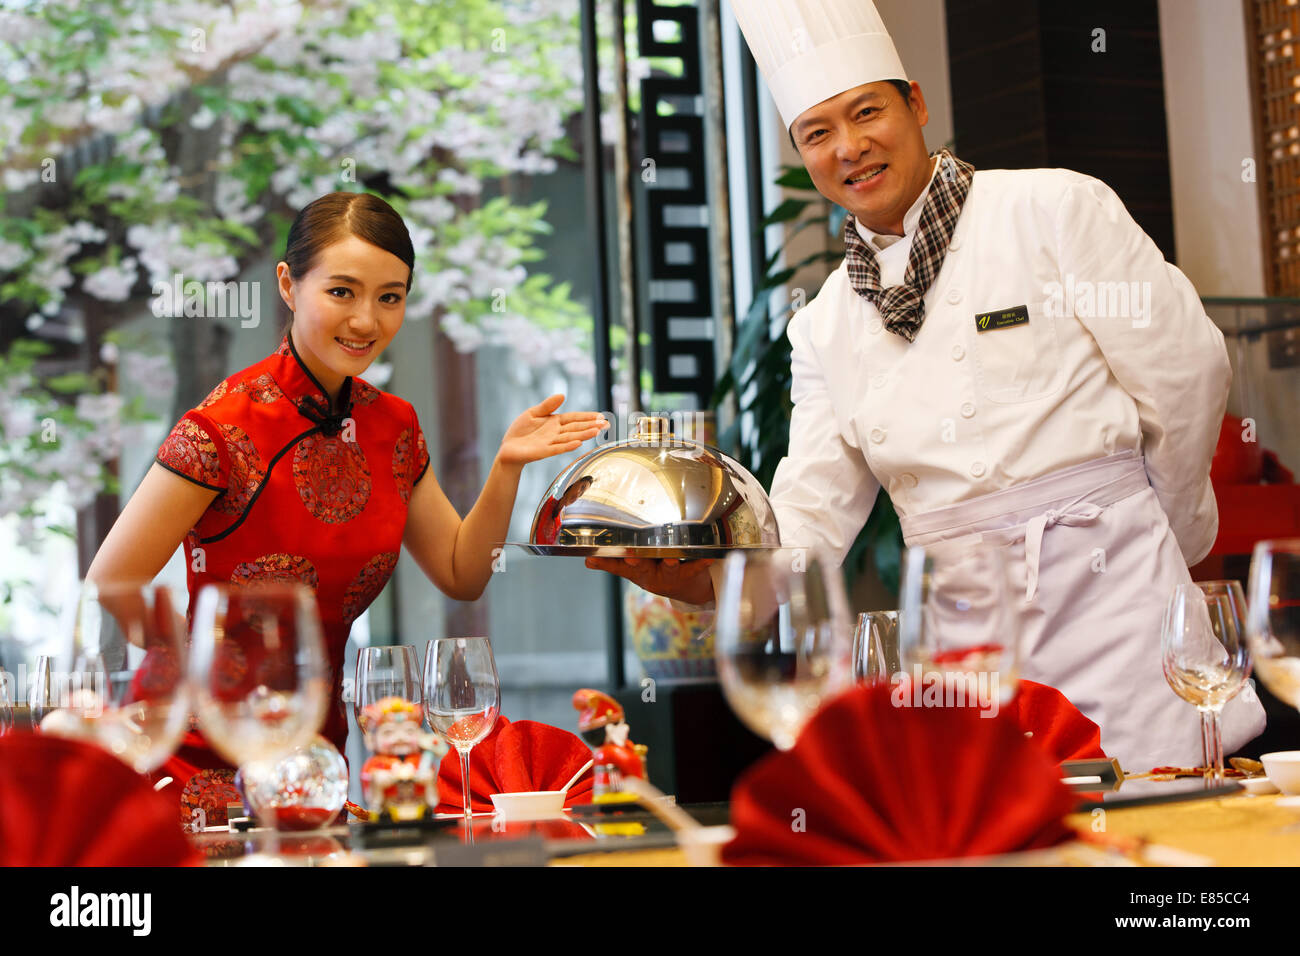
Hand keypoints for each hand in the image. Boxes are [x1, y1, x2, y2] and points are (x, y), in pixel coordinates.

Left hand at [497, 395, 608, 466]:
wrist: (508, 448)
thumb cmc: (521, 431)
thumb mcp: (533, 413)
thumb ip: (548, 405)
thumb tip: (562, 395)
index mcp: (555, 422)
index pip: (575, 418)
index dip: (587, 417)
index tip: (601, 416)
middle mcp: (556, 433)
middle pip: (577, 428)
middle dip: (592, 425)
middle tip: (607, 424)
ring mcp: (551, 442)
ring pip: (571, 437)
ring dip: (584, 434)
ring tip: (597, 431)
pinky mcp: (543, 451)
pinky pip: (557, 448)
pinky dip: (568, 445)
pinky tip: (578, 443)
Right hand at [584, 556, 715, 605]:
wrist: (684, 589)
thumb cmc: (655, 573)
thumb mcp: (632, 572)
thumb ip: (612, 564)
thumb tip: (586, 561)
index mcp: (638, 572)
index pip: (618, 567)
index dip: (608, 563)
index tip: (594, 559)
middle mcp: (652, 574)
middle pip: (642, 567)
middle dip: (636, 562)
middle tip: (630, 557)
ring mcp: (671, 575)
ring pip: (669, 567)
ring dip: (669, 562)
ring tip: (670, 558)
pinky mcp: (690, 573)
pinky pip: (696, 567)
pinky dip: (701, 562)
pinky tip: (708, 556)